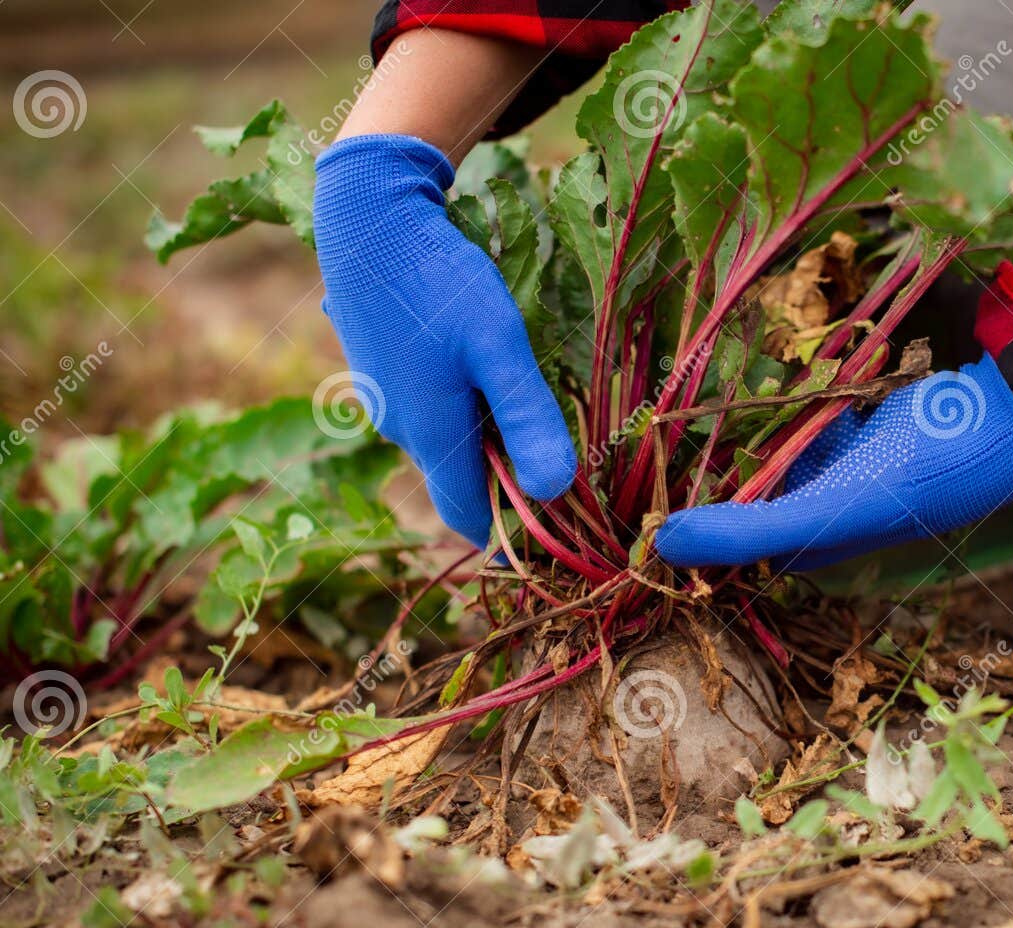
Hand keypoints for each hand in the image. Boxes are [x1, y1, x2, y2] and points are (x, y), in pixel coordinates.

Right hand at [312, 134, 574, 545]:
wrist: (366, 218)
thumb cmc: (437, 282)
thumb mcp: (500, 347)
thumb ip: (528, 418)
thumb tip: (553, 493)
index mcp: (432, 437)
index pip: (467, 518)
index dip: (508, 537)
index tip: (550, 537)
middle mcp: (400, 430)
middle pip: (461, 477)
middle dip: (507, 480)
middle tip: (560, 458)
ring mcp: (383, 399)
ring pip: (445, 437)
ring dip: (485, 434)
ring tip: (527, 402)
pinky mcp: (379, 368)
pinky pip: (428, 404)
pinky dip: (461, 401)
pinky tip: (482, 361)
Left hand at [655, 354, 1012, 569]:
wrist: (1009, 414)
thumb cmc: (922, 475)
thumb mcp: (828, 509)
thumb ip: (746, 529)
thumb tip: (660, 544)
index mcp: (816, 544)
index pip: (731, 538)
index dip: (691, 515)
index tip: (645, 479)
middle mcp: (826, 506)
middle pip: (747, 482)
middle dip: (717, 450)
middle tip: (670, 413)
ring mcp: (845, 459)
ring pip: (774, 438)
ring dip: (755, 411)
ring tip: (722, 382)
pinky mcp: (863, 415)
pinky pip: (808, 402)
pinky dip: (799, 384)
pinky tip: (792, 362)